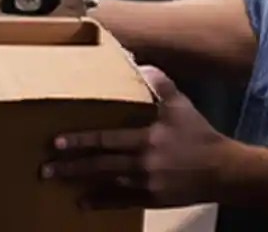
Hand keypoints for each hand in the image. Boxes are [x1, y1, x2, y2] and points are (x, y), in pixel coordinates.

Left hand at [40, 65, 235, 209]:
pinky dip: (101, 201)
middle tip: (45, 167)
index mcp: (148, 138)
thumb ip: (162, 85)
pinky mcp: (152, 199)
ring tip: (56, 181)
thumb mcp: (182, 106)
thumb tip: (142, 65)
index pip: (107, 139)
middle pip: (99, 164)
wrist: (223, 171)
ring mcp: (146, 183)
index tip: (57, 142)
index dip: (81, 141)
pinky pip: (122, 202)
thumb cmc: (200, 136)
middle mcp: (143, 162)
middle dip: (70, 166)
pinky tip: (83, 202)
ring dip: (80, 182)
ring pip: (106, 183)